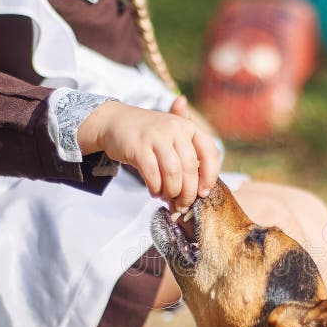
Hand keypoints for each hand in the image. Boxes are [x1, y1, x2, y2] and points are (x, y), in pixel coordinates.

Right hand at [77, 101, 218, 209]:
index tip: (203, 193)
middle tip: (182, 204)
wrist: (116, 122)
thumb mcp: (174, 140)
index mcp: (189, 127)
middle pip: (190, 168)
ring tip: (167, 197)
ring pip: (173, 173)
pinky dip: (155, 188)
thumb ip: (189, 162)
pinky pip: (153, 175)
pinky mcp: (138, 147)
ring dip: (172, 192)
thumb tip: (201, 193)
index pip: (210, 153)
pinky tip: (154, 191)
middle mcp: (175, 129)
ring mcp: (156, 136)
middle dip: (188, 193)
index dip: (210, 177)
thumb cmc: (151, 137)